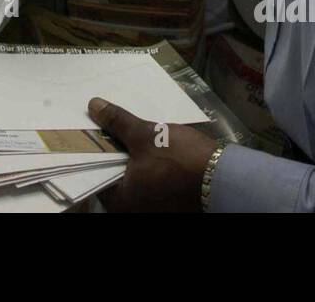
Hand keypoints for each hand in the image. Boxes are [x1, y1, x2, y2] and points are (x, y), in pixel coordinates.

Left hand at [89, 97, 218, 212]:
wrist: (224, 177)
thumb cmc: (179, 159)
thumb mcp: (146, 134)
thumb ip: (118, 122)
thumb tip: (94, 106)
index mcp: (121, 200)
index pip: (95, 173)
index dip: (93, 150)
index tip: (90, 130)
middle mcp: (133, 209)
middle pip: (114, 173)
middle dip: (112, 149)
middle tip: (106, 123)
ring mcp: (152, 206)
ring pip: (132, 175)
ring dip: (130, 155)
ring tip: (125, 128)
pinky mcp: (167, 200)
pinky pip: (148, 179)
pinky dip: (145, 162)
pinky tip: (147, 143)